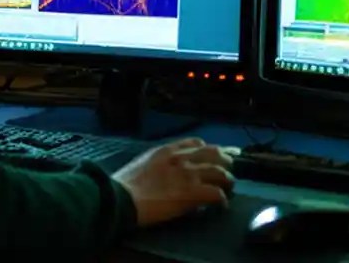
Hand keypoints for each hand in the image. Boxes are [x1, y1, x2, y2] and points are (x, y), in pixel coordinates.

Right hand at [111, 138, 238, 226]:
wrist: (121, 198)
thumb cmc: (125, 184)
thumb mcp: (143, 162)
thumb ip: (160, 161)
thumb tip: (170, 170)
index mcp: (167, 149)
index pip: (196, 142)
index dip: (208, 151)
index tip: (211, 159)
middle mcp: (181, 158)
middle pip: (215, 154)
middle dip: (224, 162)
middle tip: (226, 173)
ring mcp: (188, 175)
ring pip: (221, 173)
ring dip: (227, 182)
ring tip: (227, 190)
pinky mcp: (192, 193)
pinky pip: (217, 194)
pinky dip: (222, 200)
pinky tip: (221, 205)